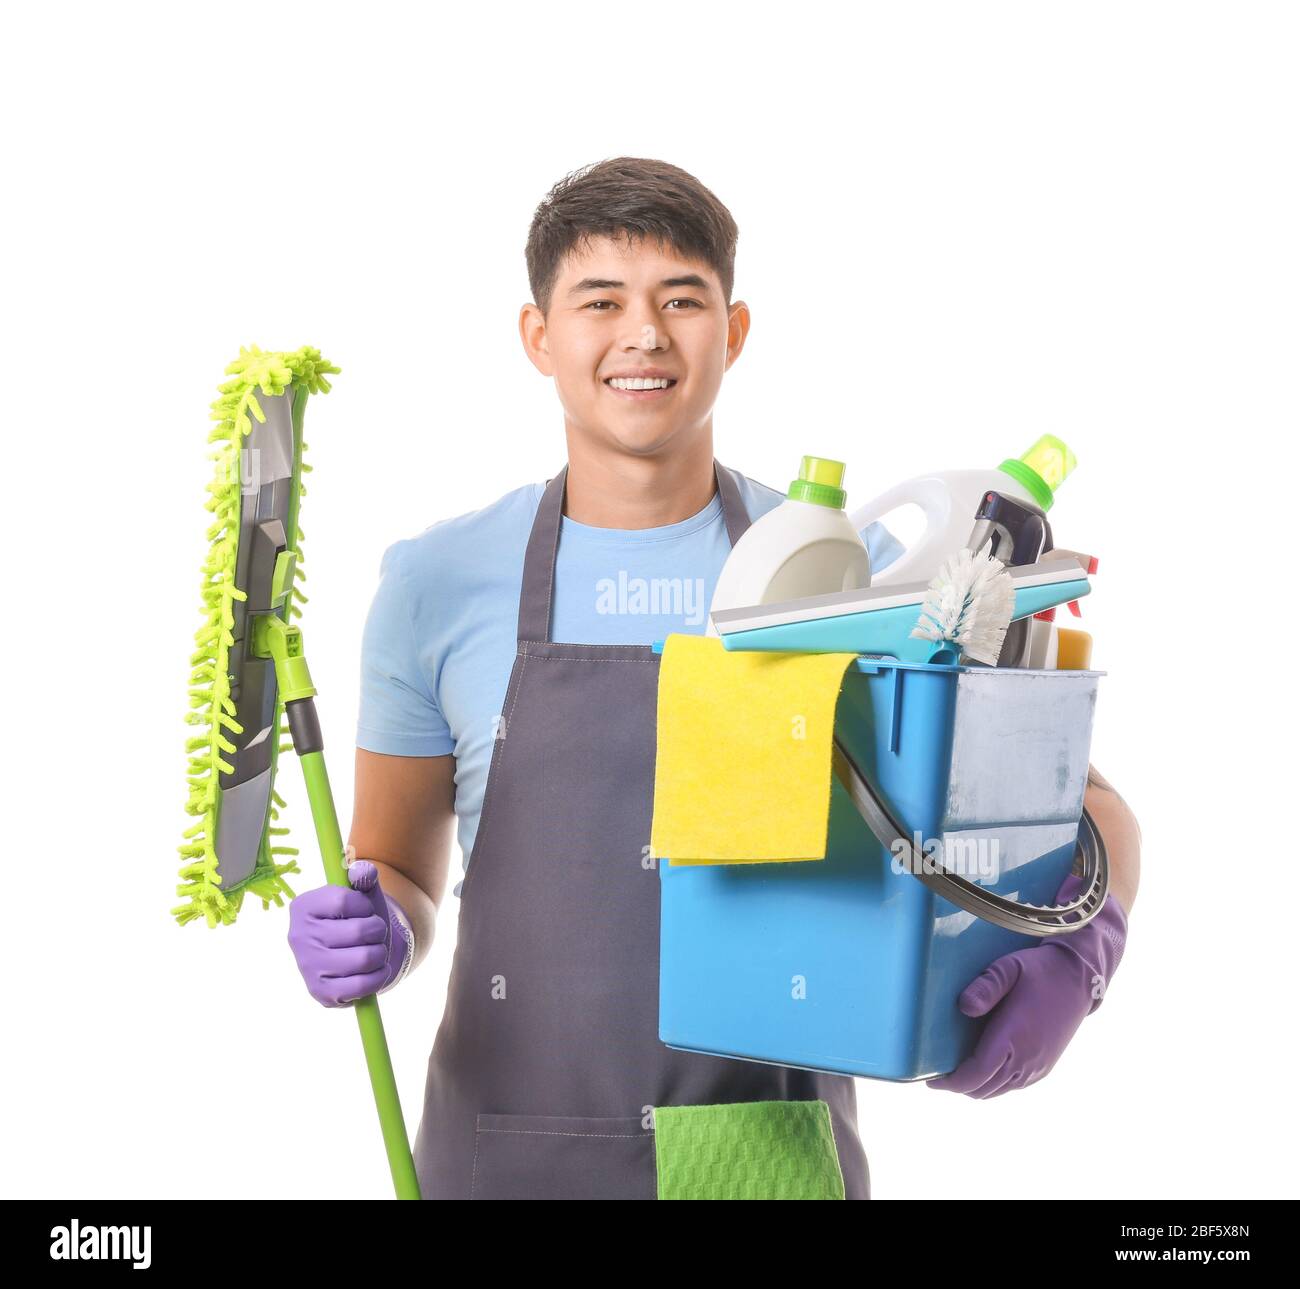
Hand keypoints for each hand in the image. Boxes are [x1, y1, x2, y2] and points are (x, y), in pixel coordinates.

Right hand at [287, 857, 411, 1006]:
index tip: (364, 909)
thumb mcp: (363, 892)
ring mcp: (307, 967)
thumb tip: (363, 872)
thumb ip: (364, 875)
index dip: (365, 905)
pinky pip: (361, 986)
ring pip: (364, 959)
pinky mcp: (320, 993)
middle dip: (378, 930)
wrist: (357, 952)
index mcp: (303, 907)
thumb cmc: (359, 918)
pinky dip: (379, 976)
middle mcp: (299, 937)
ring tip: (375, 950)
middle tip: (374, 932)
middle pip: (358, 931)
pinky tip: (376, 969)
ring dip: (381, 953)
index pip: (343, 901)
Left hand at [927, 874, 1126, 1097]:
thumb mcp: (1008, 968)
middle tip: (938, 1073)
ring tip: (957, 1070)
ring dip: (976, 1085)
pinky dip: (994, 1082)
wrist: (1078, 978)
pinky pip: (1013, 1086)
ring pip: (998, 1090)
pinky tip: (983, 1065)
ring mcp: (1037, 1067)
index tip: (930, 1079)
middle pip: (983, 1088)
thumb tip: (964, 1007)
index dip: (951, 1082)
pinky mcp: (1044, 1067)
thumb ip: (986, 986)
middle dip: (959, 1085)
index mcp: (1013, 1039)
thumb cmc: (1038, 970)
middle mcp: (1026, 1060)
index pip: (975, 1075)